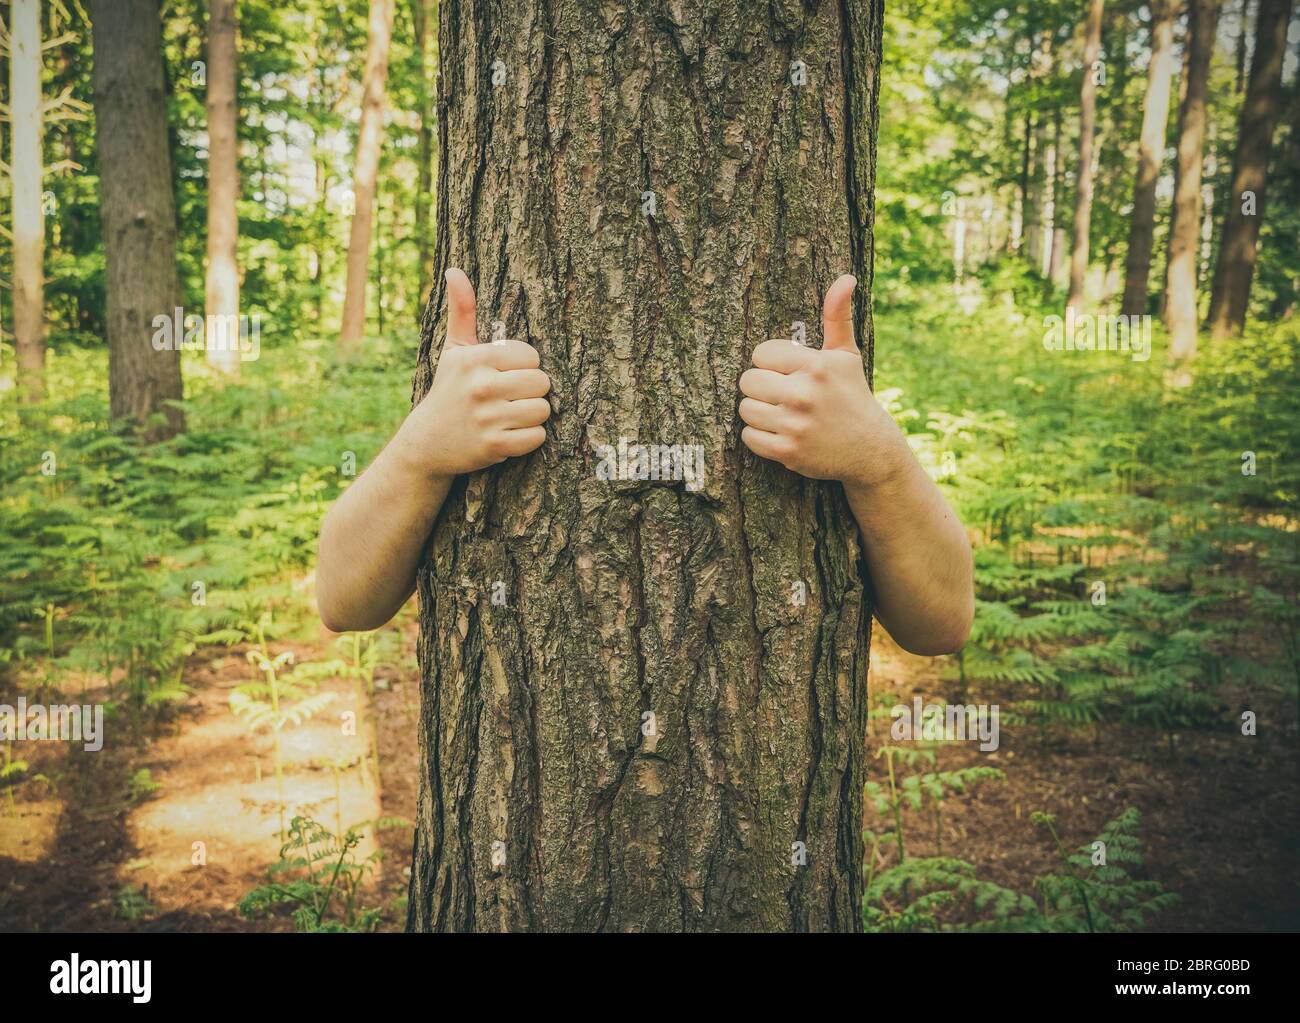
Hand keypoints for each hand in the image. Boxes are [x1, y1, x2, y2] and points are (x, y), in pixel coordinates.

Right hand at [396, 267, 550, 478]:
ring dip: (532, 415)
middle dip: (531, 391)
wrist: (427, 443)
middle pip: (542, 383)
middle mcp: (481, 386)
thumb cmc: (449, 390)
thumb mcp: (453, 350)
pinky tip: (509, 433)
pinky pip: (537, 437)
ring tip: (510, 415)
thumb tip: (454, 271)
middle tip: (511, 398)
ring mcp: (488, 418)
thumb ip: (462, 311)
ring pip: (542, 410)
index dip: (524, 367)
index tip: (506, 375)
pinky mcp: (495, 446)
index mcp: (475, 359)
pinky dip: (528, 438)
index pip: (531, 356)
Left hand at [738, 274, 905, 488]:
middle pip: (748, 380)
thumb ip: (837, 316)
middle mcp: (804, 394)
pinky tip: (781, 432)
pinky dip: (760, 436)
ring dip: (759, 411)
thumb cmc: (851, 395)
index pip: (761, 353)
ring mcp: (794, 424)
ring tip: (781, 413)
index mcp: (816, 365)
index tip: (788, 372)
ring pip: (745, 408)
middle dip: (763, 386)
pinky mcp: (786, 451)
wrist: (869, 449)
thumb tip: (845, 278)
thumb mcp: (846, 354)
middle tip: (783, 394)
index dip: (772, 363)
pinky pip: (749, 436)